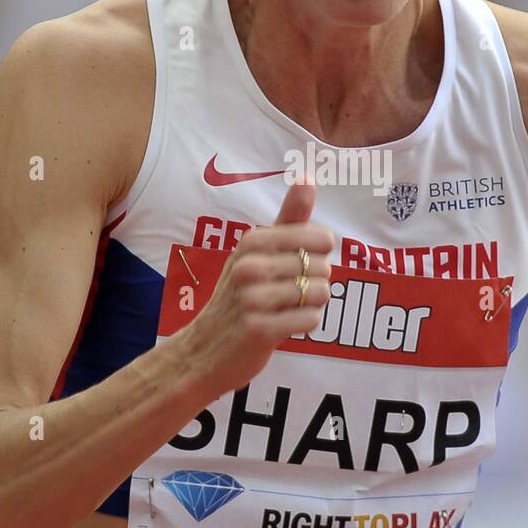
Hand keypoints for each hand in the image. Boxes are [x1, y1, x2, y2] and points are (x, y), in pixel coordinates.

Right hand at [182, 176, 333, 395]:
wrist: (204, 349)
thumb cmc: (239, 295)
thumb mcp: (257, 251)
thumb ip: (289, 217)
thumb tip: (307, 177)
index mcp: (252, 240)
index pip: (320, 238)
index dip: (320, 255)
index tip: (298, 264)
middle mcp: (249, 266)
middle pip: (323, 267)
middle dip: (315, 282)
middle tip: (287, 292)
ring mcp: (252, 298)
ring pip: (320, 293)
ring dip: (311, 304)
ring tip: (285, 308)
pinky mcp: (259, 329)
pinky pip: (311, 320)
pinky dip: (305, 324)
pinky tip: (282, 325)